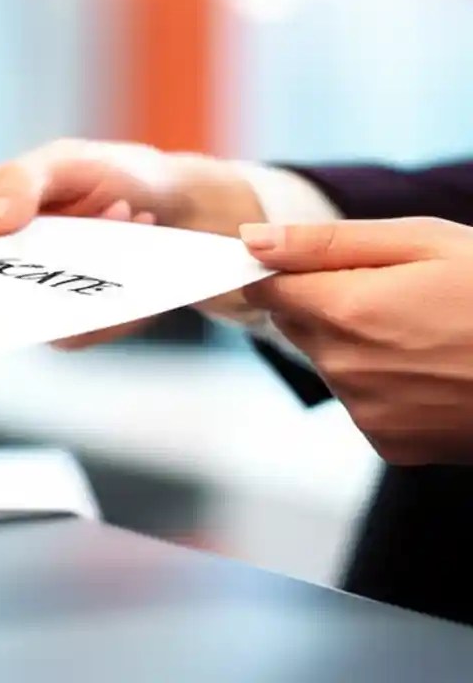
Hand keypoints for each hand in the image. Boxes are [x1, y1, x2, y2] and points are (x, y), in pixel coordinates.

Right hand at [0, 139, 266, 345]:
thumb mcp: (63, 161)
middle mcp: (0, 263)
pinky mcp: (70, 325)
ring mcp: (34, 297)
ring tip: (123, 215)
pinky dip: (114, 300)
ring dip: (85, 272)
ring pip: (35, 316)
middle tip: (87, 217)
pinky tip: (137, 250)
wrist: (175, 205)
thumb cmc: (107, 171)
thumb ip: (23, 183)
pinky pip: (77, 332)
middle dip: (41, 259)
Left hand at [241, 217, 472, 464]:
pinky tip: (436, 371)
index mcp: (346, 311)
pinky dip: (384, 385)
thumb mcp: (424, 243)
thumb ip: (326, 243)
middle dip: (327, 303)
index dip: (283, 270)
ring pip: (329, 363)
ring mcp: (365, 412)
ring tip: (429, 332)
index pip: (266, 288)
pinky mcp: (388, 444)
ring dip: (357, 344)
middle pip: (296, 326)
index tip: (304, 262)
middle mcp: (343, 368)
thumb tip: (251, 241)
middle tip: (400, 292)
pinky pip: (362, 402)